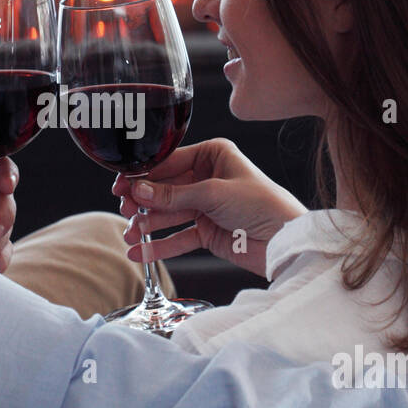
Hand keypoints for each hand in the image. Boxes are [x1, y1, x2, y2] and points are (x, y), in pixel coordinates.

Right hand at [111, 138, 307, 277]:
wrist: (286, 240)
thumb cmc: (263, 205)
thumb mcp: (214, 193)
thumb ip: (174, 194)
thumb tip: (138, 190)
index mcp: (213, 155)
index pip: (169, 162)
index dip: (144, 175)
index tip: (122, 185)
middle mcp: (207, 177)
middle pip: (165, 189)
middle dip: (143, 202)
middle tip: (125, 210)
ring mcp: (206, 205)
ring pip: (168, 214)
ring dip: (148, 225)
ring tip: (131, 235)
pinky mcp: (207, 231)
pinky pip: (178, 237)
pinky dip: (159, 246)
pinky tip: (141, 253)